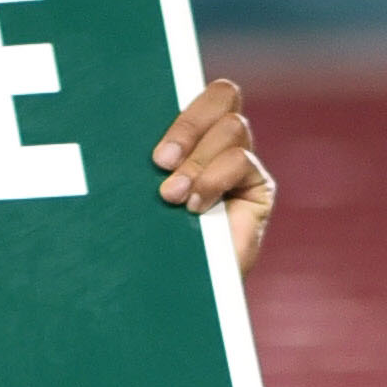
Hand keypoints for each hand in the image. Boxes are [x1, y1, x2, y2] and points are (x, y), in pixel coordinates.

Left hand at [153, 80, 275, 280]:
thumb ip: (147, 159)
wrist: (176, 293)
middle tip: (160, 162)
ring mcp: (242, 165)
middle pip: (224, 95)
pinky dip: (214, 179)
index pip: (194, 93)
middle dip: (189, 124)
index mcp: (187, 133)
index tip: (153, 151)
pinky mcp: (259, 189)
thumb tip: (127, 125)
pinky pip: (243, 161)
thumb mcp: (139, 191)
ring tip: (173, 196)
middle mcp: (218, 143)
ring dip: (198, 160)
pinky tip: (195, 207)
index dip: (181, 109)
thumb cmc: (148, 243)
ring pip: (233, 128)